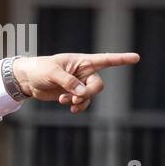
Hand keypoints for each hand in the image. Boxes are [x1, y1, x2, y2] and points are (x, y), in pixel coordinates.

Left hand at [13, 53, 138, 113]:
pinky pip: (82, 103)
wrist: (28, 80)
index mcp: (83, 61)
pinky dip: (78, 106)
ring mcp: (79, 84)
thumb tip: (82, 93)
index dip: (121, 59)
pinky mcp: (72, 94)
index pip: (105, 59)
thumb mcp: (52, 72)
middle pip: (98, 85)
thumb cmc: (40, 69)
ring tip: (64, 100)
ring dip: (80, 101)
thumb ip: (68, 82)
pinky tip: (70, 108)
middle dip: (89, 93)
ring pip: (90, 96)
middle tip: (76, 97)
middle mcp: (84, 72)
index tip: (136, 58)